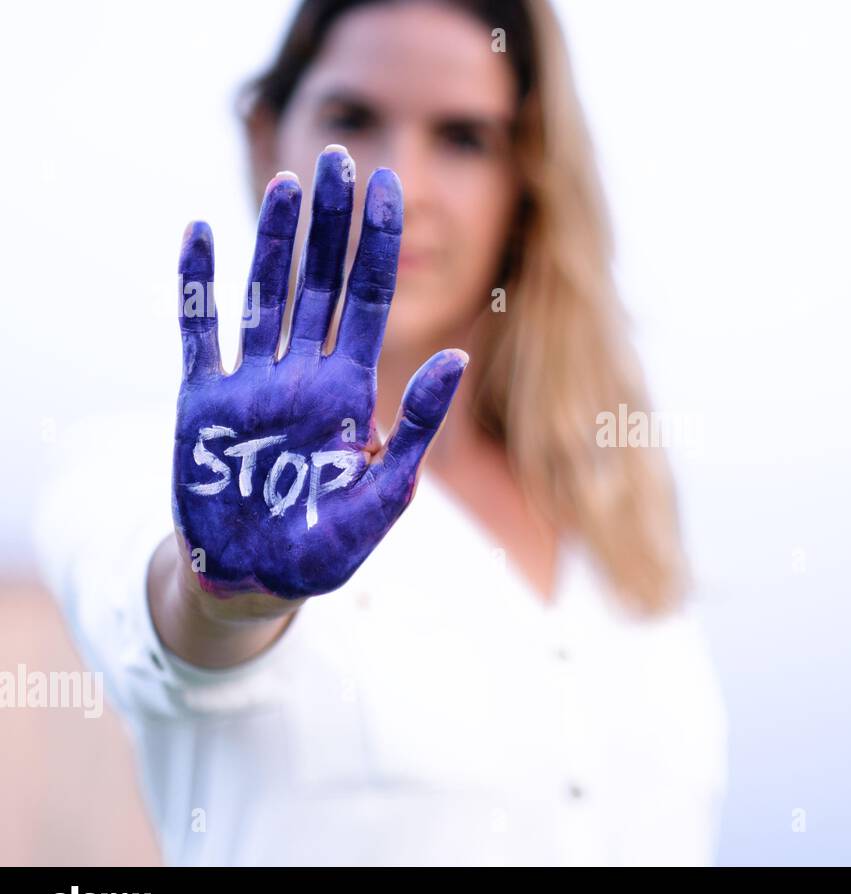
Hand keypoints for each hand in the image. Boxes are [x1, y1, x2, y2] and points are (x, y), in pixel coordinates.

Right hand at [171, 145, 465, 599]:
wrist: (259, 582)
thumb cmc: (329, 547)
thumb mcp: (386, 494)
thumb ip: (416, 425)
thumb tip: (457, 356)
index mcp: (350, 390)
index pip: (371, 300)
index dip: (378, 245)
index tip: (388, 187)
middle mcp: (303, 374)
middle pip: (319, 282)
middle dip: (330, 224)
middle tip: (338, 159)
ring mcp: (253, 382)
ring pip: (264, 294)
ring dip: (272, 240)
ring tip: (286, 186)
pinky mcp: (204, 400)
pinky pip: (199, 330)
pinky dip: (198, 285)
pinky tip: (200, 234)